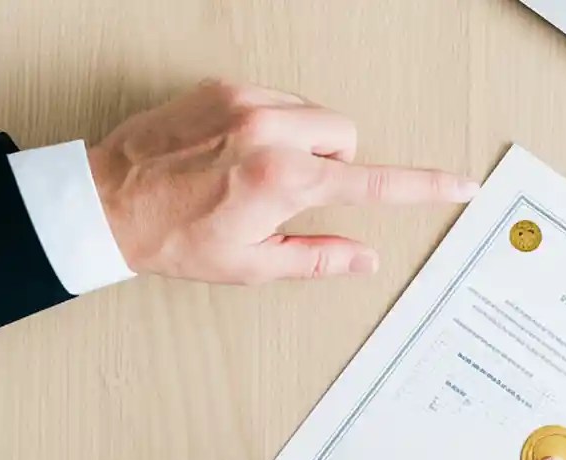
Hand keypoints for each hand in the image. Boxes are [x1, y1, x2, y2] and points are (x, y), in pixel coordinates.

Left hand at [86, 80, 478, 283]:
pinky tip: (237, 149)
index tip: (460, 185)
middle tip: (293, 193)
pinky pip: (277, 100)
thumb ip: (320, 258)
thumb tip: (365, 258)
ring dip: (304, 142)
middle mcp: (268, 133)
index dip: (425, 187)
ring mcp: (244, 104)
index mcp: (282, 182)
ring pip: (314, 115)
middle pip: (345, 136)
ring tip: (257, 171)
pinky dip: (272, 124)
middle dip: (333, 163)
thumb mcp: (251, 265)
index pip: (374, 185)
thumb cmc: (172, 237)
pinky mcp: (222, 88)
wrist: (105, 201)